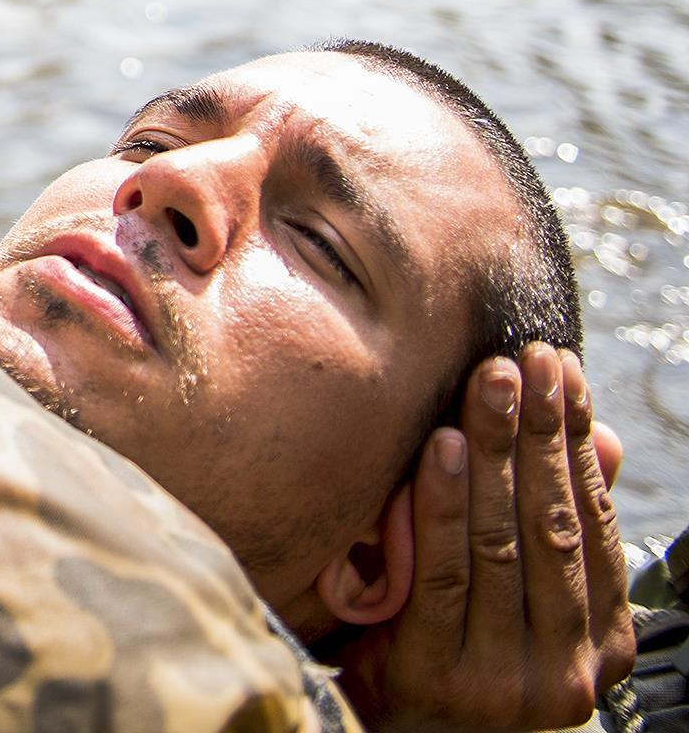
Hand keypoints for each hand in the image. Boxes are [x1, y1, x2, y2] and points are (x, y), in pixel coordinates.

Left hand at [339, 345, 636, 730]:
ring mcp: (509, 682)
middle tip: (520, 362)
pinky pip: (443, 575)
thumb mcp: (519, 594)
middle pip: (553, 527)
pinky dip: (441, 505)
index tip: (561, 371)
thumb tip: (605, 441)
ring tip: (487, 387)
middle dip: (537, 435)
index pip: (595, 523)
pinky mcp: (442, 680)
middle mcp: (570, 669)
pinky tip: (440, 447)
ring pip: (503, 545)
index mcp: (604, 644)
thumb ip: (559, 527)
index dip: (577, 443)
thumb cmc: (455, 646)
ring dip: (494, 456)